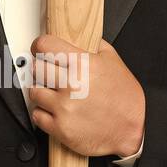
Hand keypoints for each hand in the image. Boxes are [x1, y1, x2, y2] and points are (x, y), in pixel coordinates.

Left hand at [28, 35, 145, 158]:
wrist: (133, 129)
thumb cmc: (125, 99)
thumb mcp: (114, 61)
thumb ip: (94, 46)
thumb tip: (81, 37)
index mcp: (83, 64)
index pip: (45, 45)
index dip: (40, 46)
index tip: (40, 50)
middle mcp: (72, 84)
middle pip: (36, 68)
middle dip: (41, 70)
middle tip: (49, 74)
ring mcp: (64, 107)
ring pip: (33, 92)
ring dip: (42, 93)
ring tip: (55, 95)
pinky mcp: (61, 128)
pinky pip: (37, 116)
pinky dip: (43, 113)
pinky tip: (55, 111)